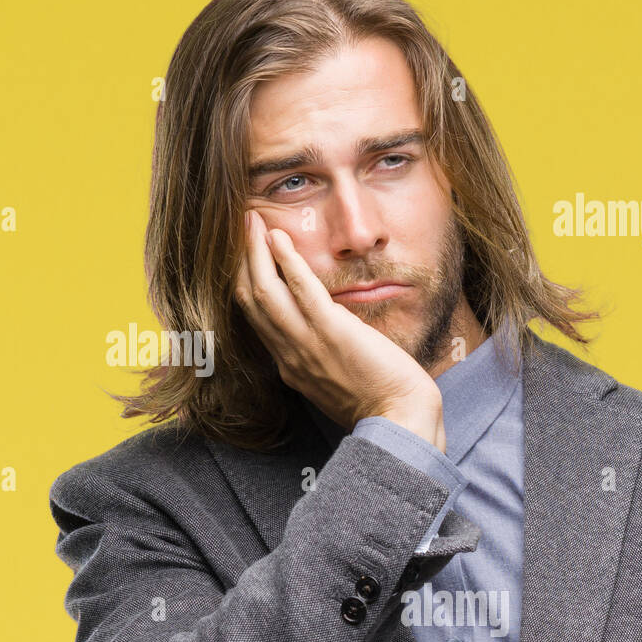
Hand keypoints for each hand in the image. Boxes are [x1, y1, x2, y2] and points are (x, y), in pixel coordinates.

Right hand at [234, 210, 446, 452]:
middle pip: (250, 301)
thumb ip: (322, 359)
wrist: (399, 421)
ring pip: (265, 292)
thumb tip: (325, 337)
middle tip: (242, 227)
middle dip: (242, 260)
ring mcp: (306, 344)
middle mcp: (289, 355)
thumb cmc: (379, 404)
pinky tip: (279, 238)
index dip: (246, 282)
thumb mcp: (337, 383)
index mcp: (290, 366)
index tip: (245, 256)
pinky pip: (300, 290)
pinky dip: (286, 261)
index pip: (256, 319)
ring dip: (255, 252)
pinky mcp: (331, 332)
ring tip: (253, 220)